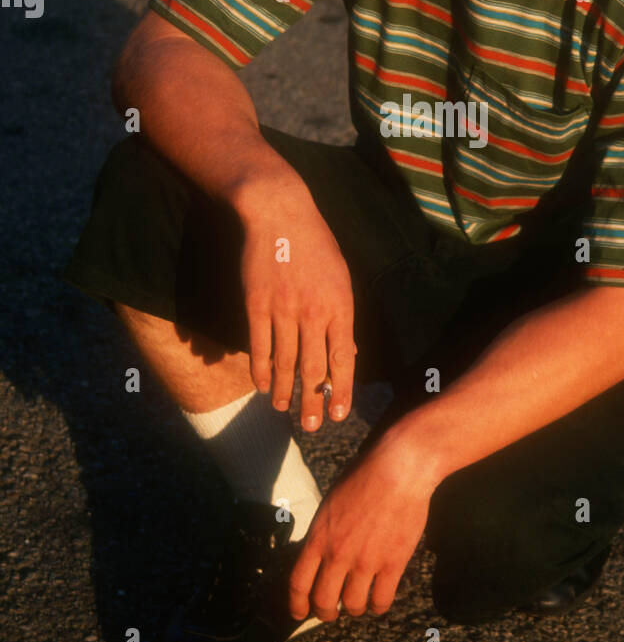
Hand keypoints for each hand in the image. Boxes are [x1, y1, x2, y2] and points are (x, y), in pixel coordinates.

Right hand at [233, 167, 355, 429]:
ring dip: (285, 392)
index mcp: (341, 305)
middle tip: (311, 427)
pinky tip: (263, 386)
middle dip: (313, 402)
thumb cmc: (316, 245)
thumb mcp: (341, 277)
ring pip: (286, 362)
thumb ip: (343, 317)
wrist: (280, 214)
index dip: (342, 390)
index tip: (339, 415)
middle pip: (314, 368)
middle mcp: (313, 312)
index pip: (343, 359)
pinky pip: (259, 346)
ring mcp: (283, 310)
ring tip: (284, 411)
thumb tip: (348, 354)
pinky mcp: (256, 305)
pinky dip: (261, 370)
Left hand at [288, 433, 437, 620]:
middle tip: (331, 614)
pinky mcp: (393, 563)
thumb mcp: (331, 504)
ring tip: (358, 604)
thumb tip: (321, 555)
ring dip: (354, 609)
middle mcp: (338, 554)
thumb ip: (323, 533)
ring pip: (353, 605)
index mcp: (318, 537)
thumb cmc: (364, 477)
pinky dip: (378, 607)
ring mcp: (366, 561)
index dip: (297, 605)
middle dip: (325, 613)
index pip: (298, 583)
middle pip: (323, 601)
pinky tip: (379, 602)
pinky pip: (382, 600)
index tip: (300, 613)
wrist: (398, 469)